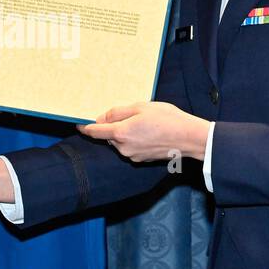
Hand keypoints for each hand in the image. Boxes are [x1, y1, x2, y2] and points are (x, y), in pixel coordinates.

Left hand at [77, 101, 209, 162]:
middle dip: (114, 126)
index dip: (85, 127)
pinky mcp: (142, 160)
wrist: (189, 138)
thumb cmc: (167, 119)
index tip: (78, 124)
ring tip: (145, 123)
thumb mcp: (141, 107)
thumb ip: (118, 112)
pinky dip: (135, 140)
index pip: (95, 132)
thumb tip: (101, 118)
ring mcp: (133, 156)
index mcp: (121, 133)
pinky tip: (150, 133)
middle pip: (109, 136)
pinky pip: (131, 148)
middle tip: (132, 115)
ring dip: (126, 133)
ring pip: (120, 142)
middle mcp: (124, 148)